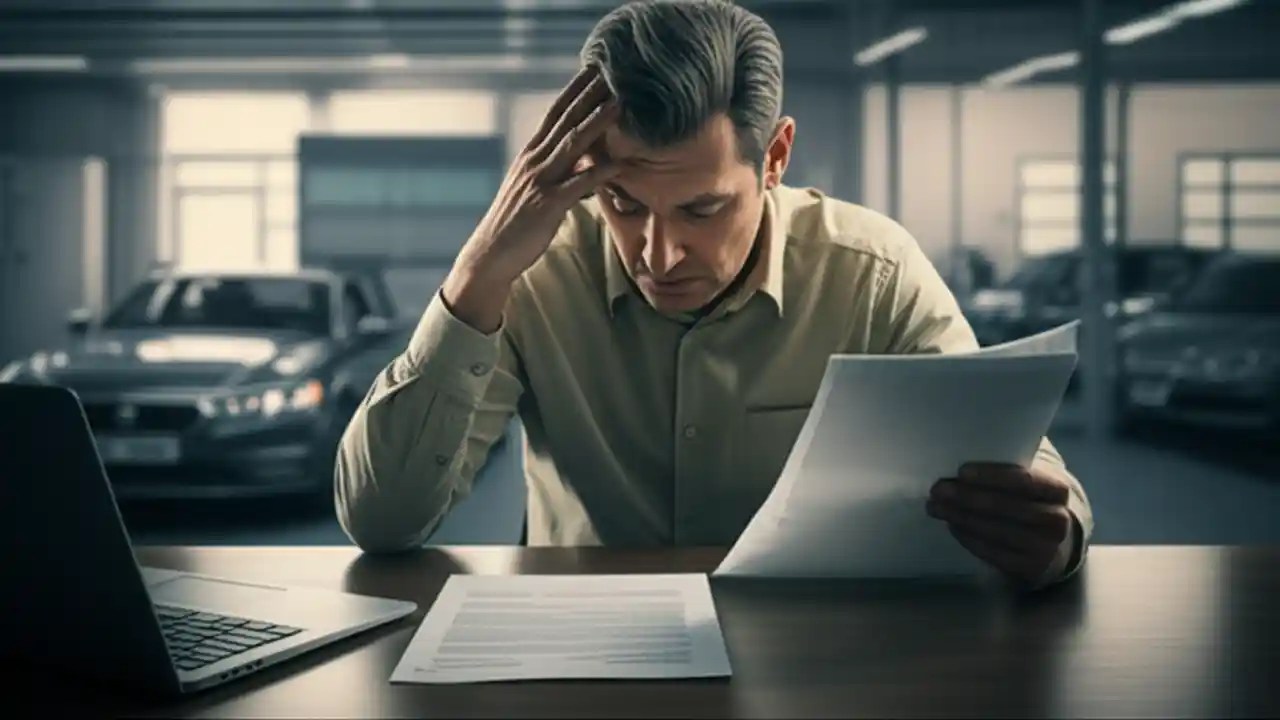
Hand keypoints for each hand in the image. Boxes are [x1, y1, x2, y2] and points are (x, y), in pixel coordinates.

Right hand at [443, 65, 621, 332]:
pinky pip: (577, 186)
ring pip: (571, 146)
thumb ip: (559, 173)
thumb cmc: (517, 224)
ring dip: (596, 123)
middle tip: (611, 73)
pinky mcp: (546, 205)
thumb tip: (585, 163)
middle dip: (589, 96)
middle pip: (565, 121)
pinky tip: (618, 165)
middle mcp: (533, 162)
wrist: (490, 255)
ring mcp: (539, 182)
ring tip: (619, 105)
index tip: (595, 70)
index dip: (575, 91)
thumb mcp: (536, 190)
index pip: (555, 115)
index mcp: (531, 155)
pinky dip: (598, 174)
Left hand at [926, 462, 1076, 586]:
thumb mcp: (1029, 480)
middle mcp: (1057, 520)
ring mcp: (1046, 548)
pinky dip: (968, 537)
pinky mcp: (1030, 568)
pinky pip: (993, 552)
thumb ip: (1007, 468)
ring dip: (960, 517)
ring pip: (996, 531)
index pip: (1024, 481)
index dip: (992, 476)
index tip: (961, 471)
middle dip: (967, 497)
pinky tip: (952, 525)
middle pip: (1005, 507)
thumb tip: (960, 463)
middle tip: (937, 490)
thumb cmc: (1030, 499)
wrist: (1053, 540)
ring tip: (935, 507)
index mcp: (1058, 490)